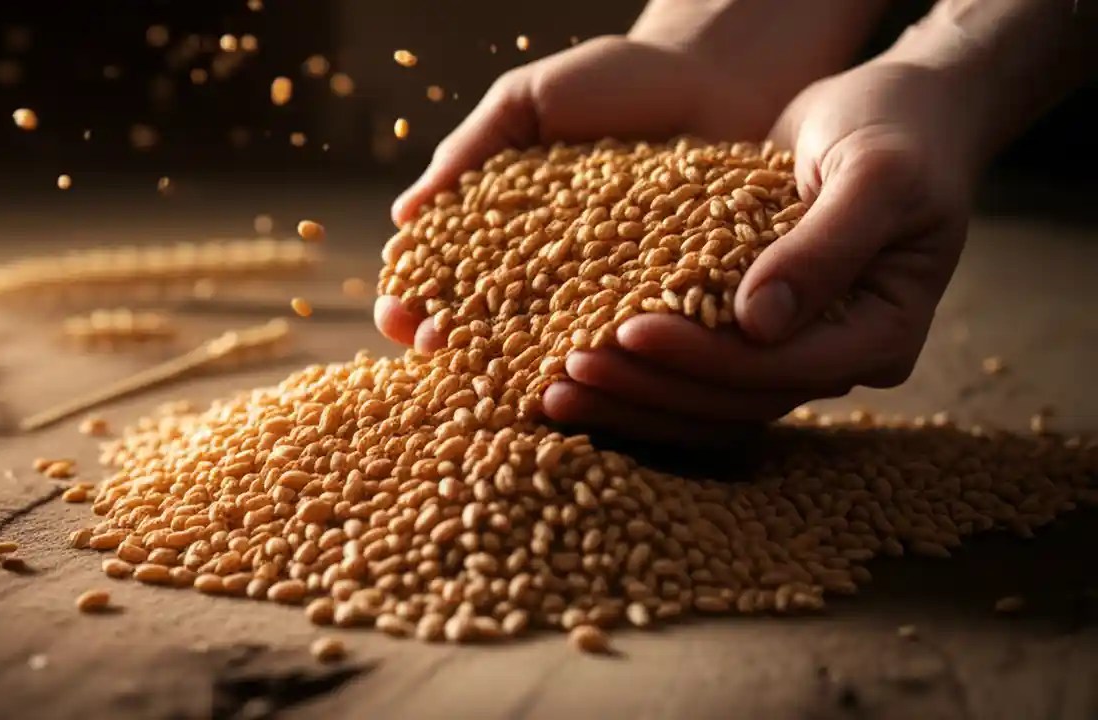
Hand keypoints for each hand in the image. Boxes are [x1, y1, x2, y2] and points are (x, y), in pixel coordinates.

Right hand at [375, 24, 804, 350]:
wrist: (717, 74)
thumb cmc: (615, 82)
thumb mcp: (529, 103)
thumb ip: (469, 153)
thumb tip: (404, 217)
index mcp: (508, 233)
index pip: (448, 278)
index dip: (417, 300)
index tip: (397, 312)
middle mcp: (553, 276)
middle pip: (490, 327)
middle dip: (457, 345)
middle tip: (437, 351)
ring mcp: (611, 296)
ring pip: (556, 346)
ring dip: (522, 368)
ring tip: (499, 376)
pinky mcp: (671, 304)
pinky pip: (634, 338)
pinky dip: (608, 357)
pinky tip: (581, 370)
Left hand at [553, 58, 979, 440]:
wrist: (899, 114)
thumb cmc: (898, 131)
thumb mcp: (876, 174)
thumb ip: (825, 246)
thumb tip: (758, 322)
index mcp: (878, 334)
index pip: (776, 367)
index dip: (699, 356)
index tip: (625, 330)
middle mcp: (836, 358)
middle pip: (730, 400)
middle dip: (646, 388)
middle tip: (565, 375)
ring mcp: (795, 352)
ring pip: (705, 402)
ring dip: (630, 398)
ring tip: (554, 390)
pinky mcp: (755, 335)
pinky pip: (692, 373)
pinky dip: (638, 376)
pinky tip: (576, 371)